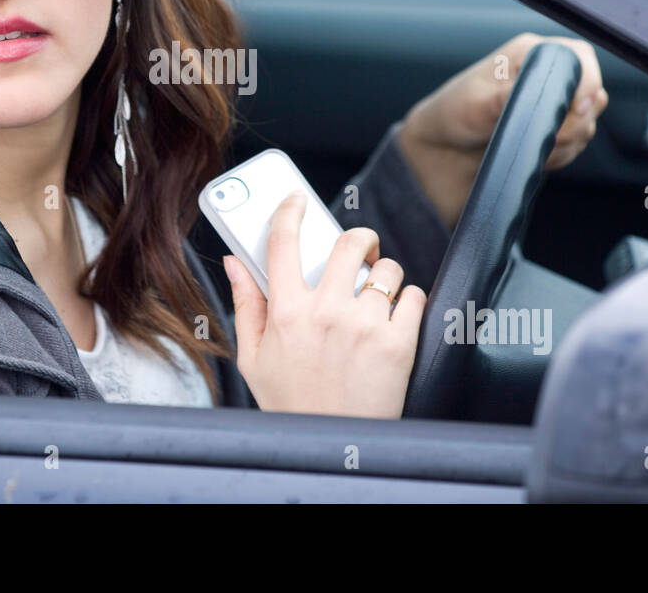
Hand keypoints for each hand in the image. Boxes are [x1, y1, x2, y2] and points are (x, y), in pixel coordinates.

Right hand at [225, 191, 426, 418]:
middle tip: (358, 249)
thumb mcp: (254, 357)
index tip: (297, 201)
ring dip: (383, 274)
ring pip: (386, 268)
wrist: (335, 445)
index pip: (284, 243)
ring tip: (376, 294)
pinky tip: (394, 316)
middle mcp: (327, 313)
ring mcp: (365, 325)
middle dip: (356, 238)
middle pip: (348, 242)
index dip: (290, 211)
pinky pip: (413, 296)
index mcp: (287, 313)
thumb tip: (234, 263)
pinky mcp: (399, 342)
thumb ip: (246, 305)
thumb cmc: (293, 402)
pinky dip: (408, 300)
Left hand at [397, 33, 608, 228]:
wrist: (439, 155)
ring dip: (565, 143)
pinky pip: (576, 147)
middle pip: (592, 94)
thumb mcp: (474, 105)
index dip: (587, 82)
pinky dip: (560, 157)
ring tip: (528, 148)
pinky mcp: (551, 135)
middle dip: (575, 121)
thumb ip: (507, 98)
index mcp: (530, 55)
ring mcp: (551, 108)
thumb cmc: (451, 117)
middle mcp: (545, 77)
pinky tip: (533, 158)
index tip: (576, 108)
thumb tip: (537, 94)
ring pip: (587, 125)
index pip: (580, 57)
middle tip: (544, 136)